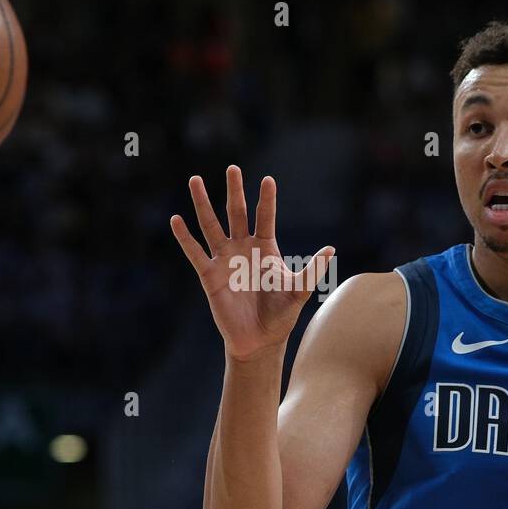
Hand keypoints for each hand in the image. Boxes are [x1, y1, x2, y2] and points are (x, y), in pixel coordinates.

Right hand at [171, 166, 333, 361]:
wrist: (259, 341)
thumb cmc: (281, 316)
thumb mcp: (299, 291)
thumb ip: (312, 270)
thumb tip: (331, 250)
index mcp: (266, 249)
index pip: (265, 217)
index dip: (266, 199)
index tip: (268, 179)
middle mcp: (243, 248)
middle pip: (237, 213)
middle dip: (235, 191)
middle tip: (232, 168)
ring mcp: (225, 260)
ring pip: (211, 225)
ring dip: (203, 203)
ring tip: (195, 180)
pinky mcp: (209, 275)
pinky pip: (195, 252)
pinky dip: (185, 237)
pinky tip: (176, 219)